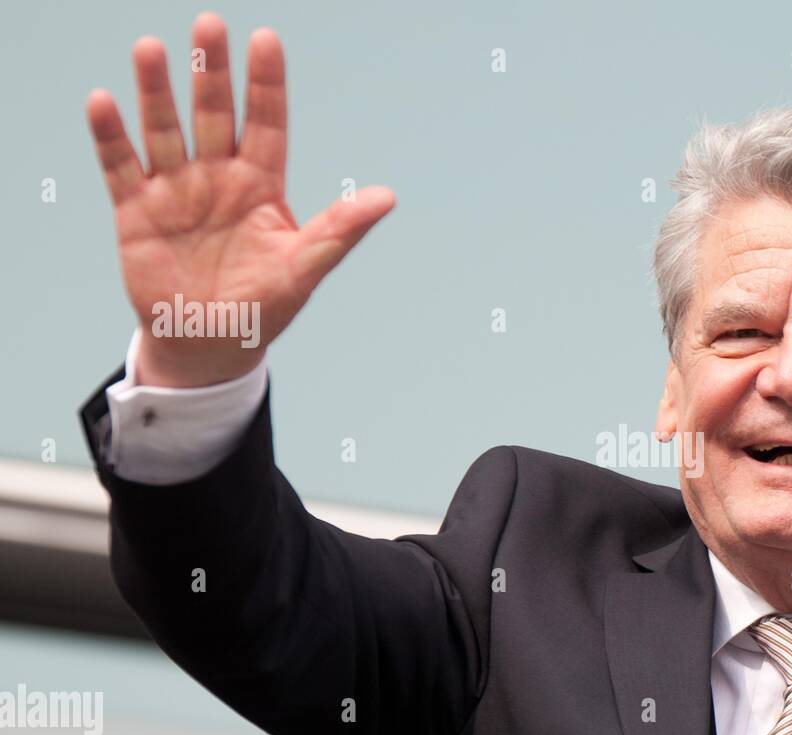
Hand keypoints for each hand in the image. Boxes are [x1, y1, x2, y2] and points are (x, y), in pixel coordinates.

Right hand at [86, 12, 394, 386]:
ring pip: (164, 130)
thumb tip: (388, 197)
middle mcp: (216, 177)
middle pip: (213, 115)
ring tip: (151, 49)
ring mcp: (175, 191)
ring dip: (157, 93)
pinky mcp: (136, 213)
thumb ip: (340, 230)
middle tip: (209, 25)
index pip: (266, 123)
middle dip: (211, 72)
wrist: (210, 345)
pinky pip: (121, 167)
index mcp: (260, 185)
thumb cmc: (263, 307)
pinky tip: (104, 102)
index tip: (266, 39)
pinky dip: (111, 137)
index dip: (266, 84)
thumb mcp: (304, 269)